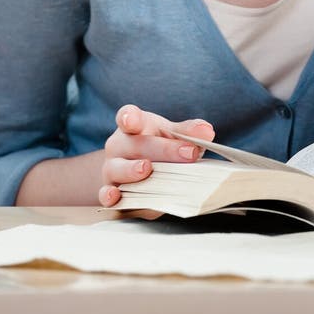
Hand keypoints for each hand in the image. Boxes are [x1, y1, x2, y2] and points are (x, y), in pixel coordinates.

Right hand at [98, 103, 214, 206]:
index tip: (131, 120)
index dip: (129, 118)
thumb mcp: (170, 134)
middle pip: (135, 145)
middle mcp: (118, 145)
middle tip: (188, 153)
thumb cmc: (155, 145)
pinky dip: (111, 196)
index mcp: (132, 125)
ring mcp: (111, 168)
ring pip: (117, 169)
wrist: (133, 168)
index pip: (128, 116)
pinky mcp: (109, 191)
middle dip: (163, 149)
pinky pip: (106, 195)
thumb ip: (187, 132)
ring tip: (147, 169)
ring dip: (132, 170)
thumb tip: (206, 131)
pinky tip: (116, 196)